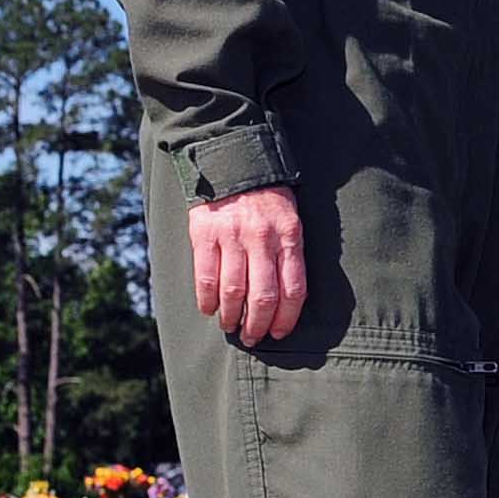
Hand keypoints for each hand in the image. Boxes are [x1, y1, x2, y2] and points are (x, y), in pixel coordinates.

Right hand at [189, 187, 308, 346]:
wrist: (234, 159)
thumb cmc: (268, 196)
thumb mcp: (291, 219)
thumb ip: (290, 254)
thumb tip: (289, 298)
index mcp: (289, 236)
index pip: (293, 289)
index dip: (286, 318)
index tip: (279, 333)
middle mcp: (262, 239)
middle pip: (263, 296)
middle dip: (258, 325)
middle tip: (253, 338)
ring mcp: (232, 237)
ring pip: (233, 292)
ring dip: (231, 317)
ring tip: (231, 327)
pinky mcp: (205, 234)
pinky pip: (205, 276)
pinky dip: (207, 300)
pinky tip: (209, 309)